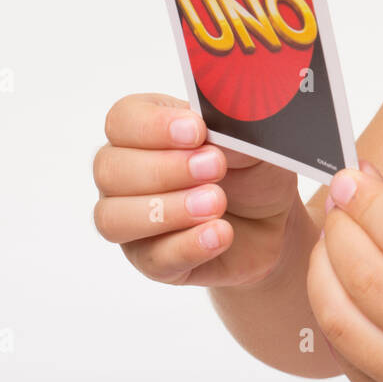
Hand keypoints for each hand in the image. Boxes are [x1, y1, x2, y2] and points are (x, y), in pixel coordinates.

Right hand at [93, 92, 300, 286]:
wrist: (273, 219)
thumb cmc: (251, 168)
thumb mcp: (250, 138)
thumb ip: (228, 124)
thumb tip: (217, 120)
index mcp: (145, 129)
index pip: (121, 120)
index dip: (152, 127)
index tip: (197, 132)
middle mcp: (126, 174)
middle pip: (109, 170)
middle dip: (164, 169)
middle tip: (215, 168)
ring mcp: (133, 221)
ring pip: (114, 219)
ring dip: (168, 210)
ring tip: (217, 203)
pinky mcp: (153, 261)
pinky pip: (154, 259)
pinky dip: (189, 245)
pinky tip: (220, 233)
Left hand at [306, 162, 382, 381]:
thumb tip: (362, 183)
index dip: (369, 202)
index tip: (351, 180)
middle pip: (367, 276)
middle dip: (340, 229)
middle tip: (338, 205)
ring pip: (341, 318)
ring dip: (322, 269)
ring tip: (330, 242)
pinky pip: (341, 353)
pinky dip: (331, 310)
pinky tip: (338, 285)